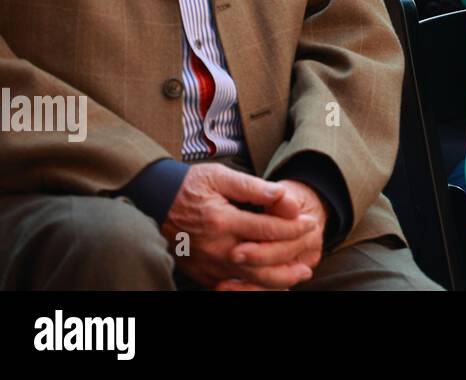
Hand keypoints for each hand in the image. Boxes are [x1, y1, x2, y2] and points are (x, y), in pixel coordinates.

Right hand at [162, 164, 317, 289]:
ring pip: (250, 279)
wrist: (154, 201)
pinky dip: (255, 287)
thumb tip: (283, 195)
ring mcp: (207, 263)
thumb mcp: (221, 176)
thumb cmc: (191, 185)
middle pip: (262, 260)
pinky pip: (232, 286)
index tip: (311, 222)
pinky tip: (272, 284)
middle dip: (291, 255)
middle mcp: (215, 247)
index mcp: (221, 220)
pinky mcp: (201, 273)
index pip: (267, 229)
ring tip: (301, 273)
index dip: (293, 227)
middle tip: (311, 247)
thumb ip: (253, 187)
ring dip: (279, 278)